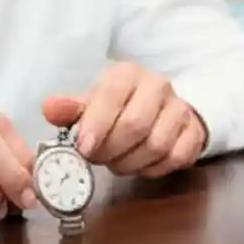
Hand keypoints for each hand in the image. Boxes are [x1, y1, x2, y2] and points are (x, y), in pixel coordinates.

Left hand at [42, 61, 207, 177]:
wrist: (160, 107)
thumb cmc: (118, 106)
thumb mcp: (91, 102)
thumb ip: (70, 108)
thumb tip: (49, 108)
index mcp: (127, 73)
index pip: (111, 95)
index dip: (96, 124)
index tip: (83, 147)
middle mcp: (158, 86)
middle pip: (135, 125)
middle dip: (110, 150)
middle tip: (96, 159)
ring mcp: (179, 109)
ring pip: (155, 146)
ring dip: (129, 163)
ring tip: (115, 163)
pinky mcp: (193, 132)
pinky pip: (174, 158)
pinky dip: (152, 169)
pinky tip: (138, 165)